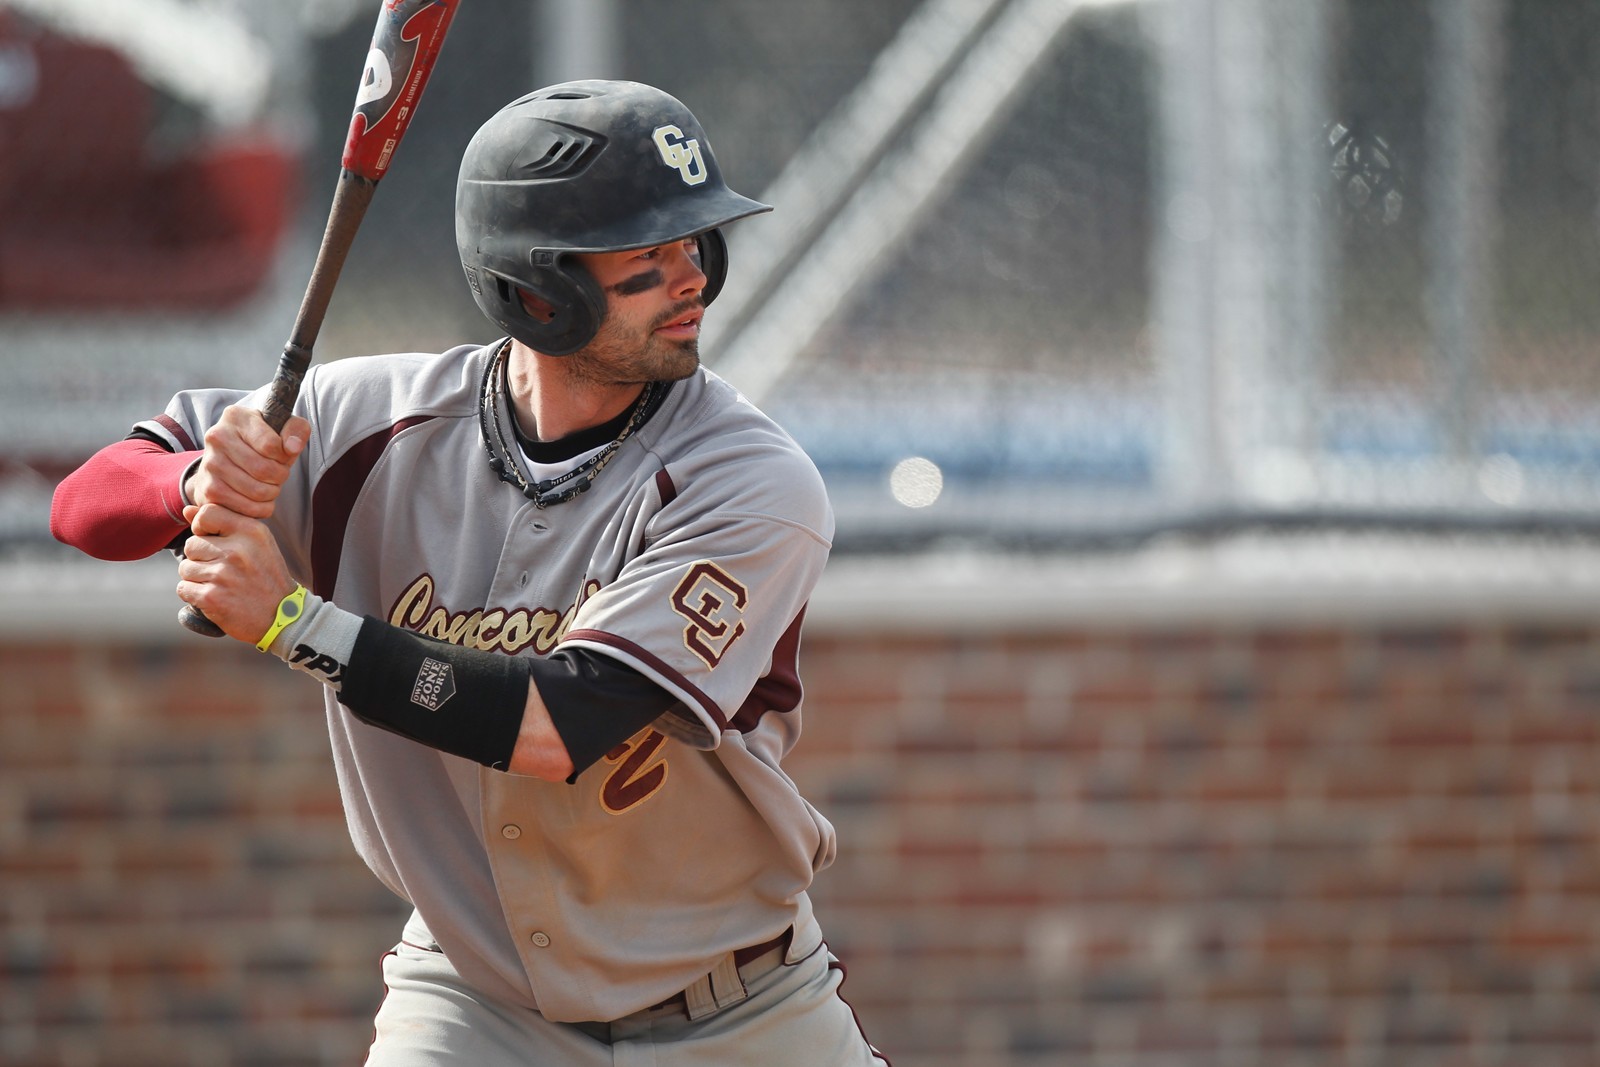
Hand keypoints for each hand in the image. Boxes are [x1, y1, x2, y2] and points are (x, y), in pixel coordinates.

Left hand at [177, 503, 295, 644]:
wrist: (283, 617)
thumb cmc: (266, 577)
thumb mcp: (256, 544)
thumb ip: (224, 523)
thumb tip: (187, 509)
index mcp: (250, 531)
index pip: (207, 514)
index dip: (202, 527)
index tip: (214, 541)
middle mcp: (236, 550)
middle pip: (192, 544)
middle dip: (201, 558)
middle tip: (224, 571)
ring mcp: (222, 574)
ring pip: (185, 567)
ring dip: (197, 578)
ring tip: (221, 585)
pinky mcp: (211, 597)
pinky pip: (184, 588)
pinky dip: (194, 595)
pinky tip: (215, 597)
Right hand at [186, 406, 310, 518]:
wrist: (224, 460)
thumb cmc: (260, 442)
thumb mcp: (281, 428)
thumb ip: (297, 429)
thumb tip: (293, 447)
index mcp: (236, 417)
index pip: (272, 445)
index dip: (285, 456)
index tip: (282, 456)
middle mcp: (217, 437)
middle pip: (265, 470)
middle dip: (280, 476)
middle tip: (278, 474)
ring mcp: (210, 464)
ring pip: (258, 491)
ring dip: (272, 493)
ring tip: (269, 484)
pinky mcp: (208, 490)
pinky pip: (247, 508)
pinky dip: (261, 508)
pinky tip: (259, 498)